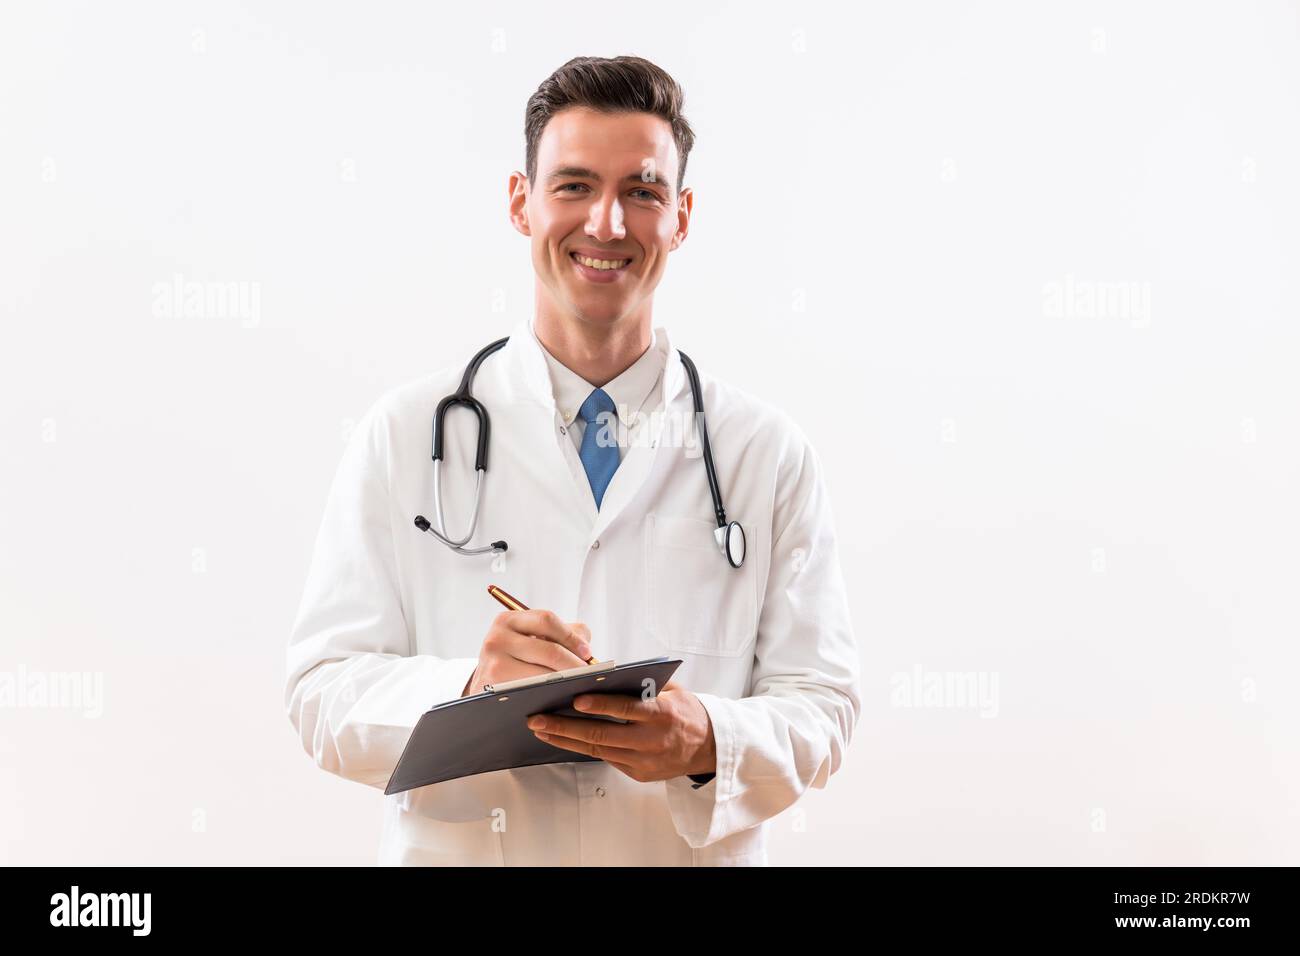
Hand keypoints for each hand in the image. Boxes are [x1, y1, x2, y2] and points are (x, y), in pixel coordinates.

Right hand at [462, 610, 592, 696]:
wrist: (485, 685)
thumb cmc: (517, 659)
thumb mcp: (531, 638)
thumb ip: (562, 633)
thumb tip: (585, 647)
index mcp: (508, 620)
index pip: (547, 620)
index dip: (571, 636)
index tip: (587, 653)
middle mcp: (497, 638)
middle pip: (549, 650)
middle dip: (575, 665)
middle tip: (591, 676)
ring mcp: (493, 663)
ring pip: (543, 675)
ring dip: (566, 683)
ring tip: (580, 687)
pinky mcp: (492, 688)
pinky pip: (530, 693)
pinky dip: (548, 696)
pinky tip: (559, 698)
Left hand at [525, 679, 716, 782]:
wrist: (709, 747)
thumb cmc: (686, 711)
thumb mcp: (671, 690)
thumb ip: (641, 684)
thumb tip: (603, 673)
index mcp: (662, 715)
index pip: (626, 710)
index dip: (600, 705)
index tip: (576, 699)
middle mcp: (651, 741)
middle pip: (602, 734)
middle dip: (565, 727)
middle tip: (537, 719)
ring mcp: (644, 761)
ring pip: (597, 750)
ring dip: (565, 740)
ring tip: (541, 730)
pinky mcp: (638, 773)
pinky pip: (606, 758)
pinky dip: (582, 748)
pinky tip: (563, 739)